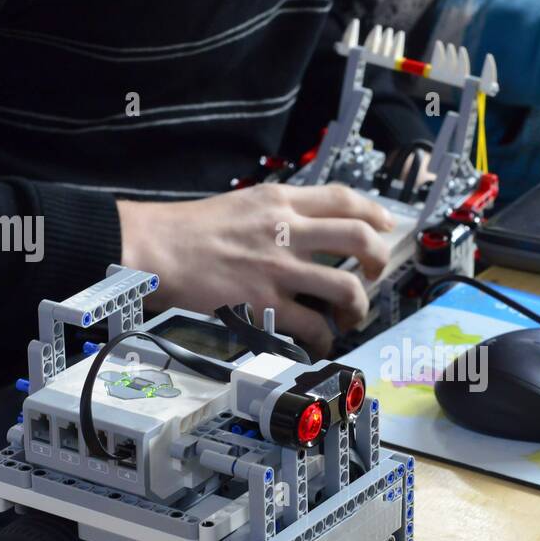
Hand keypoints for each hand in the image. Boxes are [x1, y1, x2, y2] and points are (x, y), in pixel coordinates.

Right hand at [117, 183, 393, 355]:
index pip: (343, 199)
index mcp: (280, 201)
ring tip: (350, 315)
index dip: (374, 213)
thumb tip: (307, 227)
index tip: (386, 225)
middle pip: (359, 238)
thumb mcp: (241, 204)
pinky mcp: (264, 304)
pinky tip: (320, 342)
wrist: (153, 248)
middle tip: (375, 273)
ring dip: (358, 306)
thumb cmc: (188, 229)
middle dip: (379, 259)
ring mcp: (278, 269)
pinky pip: (313, 327)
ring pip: (346, 288)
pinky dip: (324, 339)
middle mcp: (286, 231)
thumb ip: (277, 212)